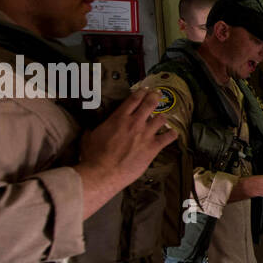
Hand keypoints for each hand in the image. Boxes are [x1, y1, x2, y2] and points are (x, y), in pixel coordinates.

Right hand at [77, 88, 174, 218]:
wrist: (103, 172)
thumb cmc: (93, 156)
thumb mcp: (89, 136)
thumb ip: (93, 128)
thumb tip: (89, 127)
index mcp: (119, 117)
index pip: (134, 99)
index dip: (141, 92)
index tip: (144, 90)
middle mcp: (135, 123)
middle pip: (150, 103)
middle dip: (155, 97)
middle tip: (157, 95)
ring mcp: (145, 135)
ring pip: (161, 119)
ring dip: (162, 117)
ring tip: (162, 118)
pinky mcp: (153, 148)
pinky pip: (168, 138)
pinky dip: (172, 134)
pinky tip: (173, 133)